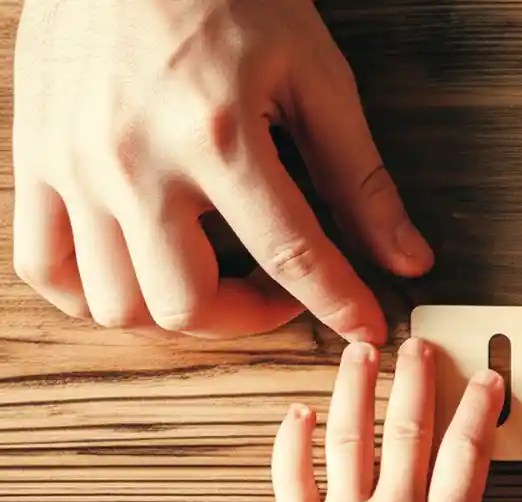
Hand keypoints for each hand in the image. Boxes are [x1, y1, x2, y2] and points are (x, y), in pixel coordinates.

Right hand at [13, 0, 431, 341]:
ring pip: (116, 302)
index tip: (364, 328)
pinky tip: (139, 274)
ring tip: (214, 278)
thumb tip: (407, 255)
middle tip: (280, 292)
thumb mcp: (314, 75)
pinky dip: (93, 293)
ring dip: (176, 312)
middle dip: (250, 318)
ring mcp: (73, 164)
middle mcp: (135, 160)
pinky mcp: (34, 157)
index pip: (291, 255)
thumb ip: (360, 176)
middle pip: (187, 303)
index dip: (337, 303)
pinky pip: (45, 267)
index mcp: (217, 134)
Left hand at [245, 340, 521, 501]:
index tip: (488, 376)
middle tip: (420, 343)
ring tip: (360, 352)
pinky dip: (291, 442)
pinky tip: (298, 410)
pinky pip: (290, 479)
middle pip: (407, 431)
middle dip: (415, 381)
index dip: (480, 409)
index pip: (468, 454)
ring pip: (347, 441)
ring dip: (353, 390)